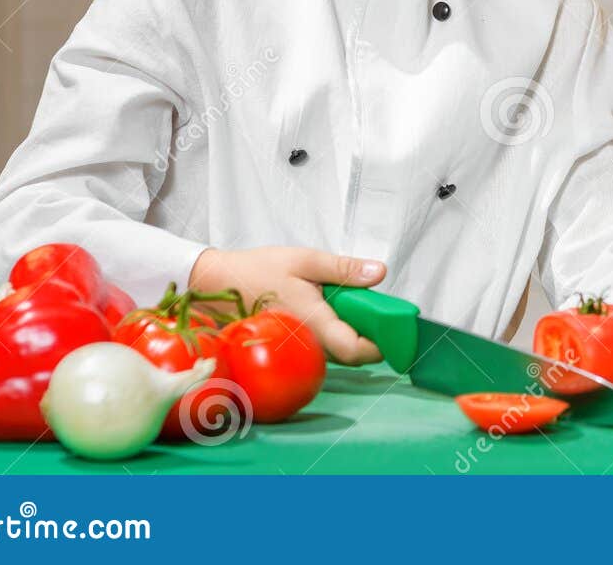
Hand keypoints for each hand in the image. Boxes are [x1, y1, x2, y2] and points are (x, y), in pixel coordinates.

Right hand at [189, 246, 386, 364]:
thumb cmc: (258, 269)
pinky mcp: (293, 344)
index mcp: (313, 322)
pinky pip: (323, 344)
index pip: (355, 350)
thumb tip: (379, 273)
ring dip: (354, 330)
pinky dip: (337, 329)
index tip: (395, 326)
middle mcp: (307, 343)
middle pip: (350, 353)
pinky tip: (333, 307)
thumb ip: (343, 268)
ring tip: (352, 301)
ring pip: (338, 349)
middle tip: (374, 305)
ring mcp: (299, 346)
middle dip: (371, 334)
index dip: (380, 344)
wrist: (218, 283)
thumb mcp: (305, 260)